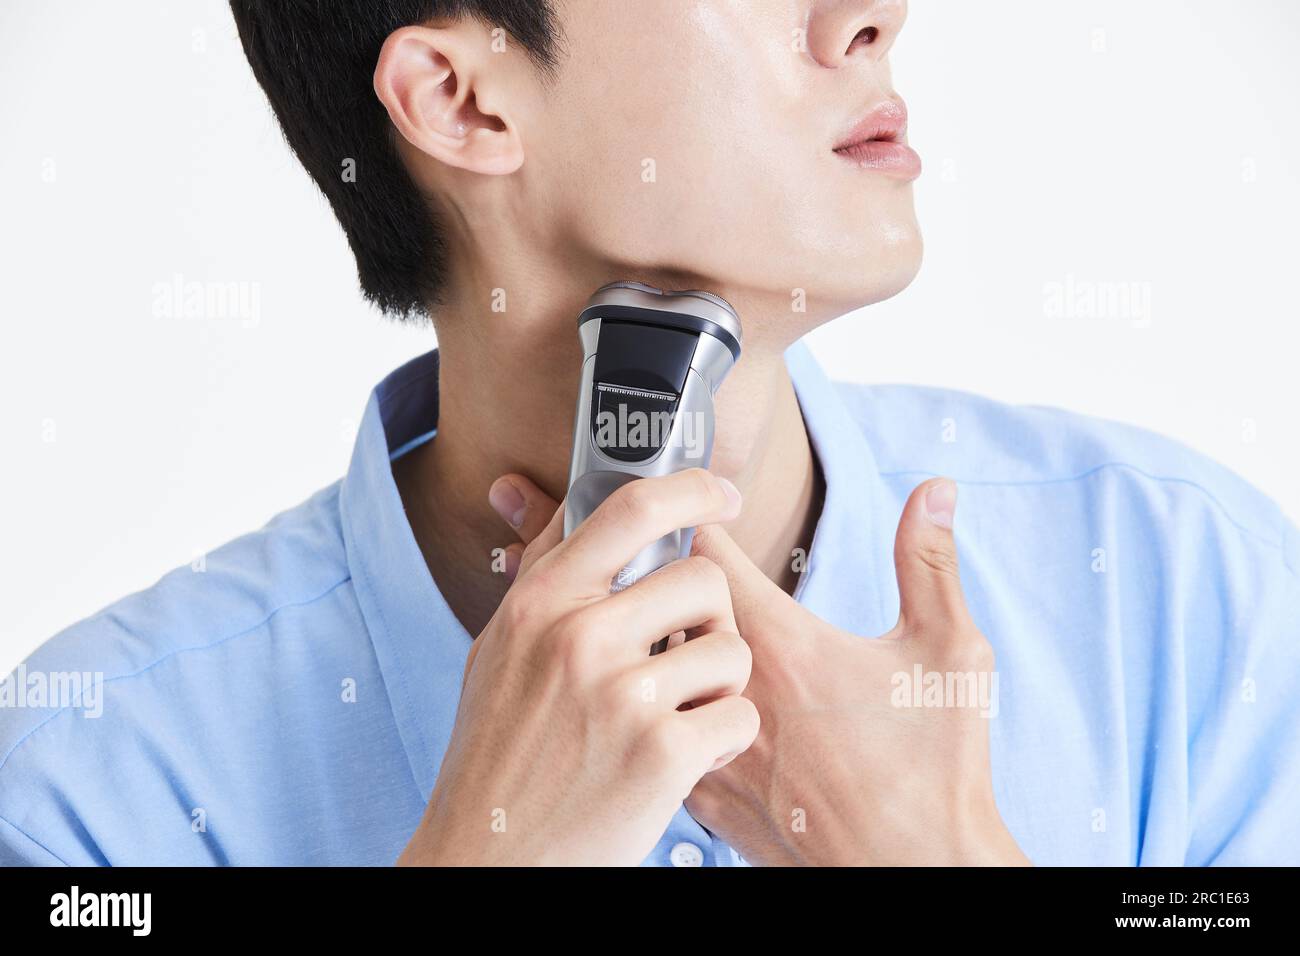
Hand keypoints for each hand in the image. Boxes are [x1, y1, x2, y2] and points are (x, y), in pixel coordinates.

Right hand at [398, 469, 758, 865]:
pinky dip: (723, 740)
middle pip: (704, 578)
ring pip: (731, 648)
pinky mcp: (662, 756)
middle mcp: (580, 637)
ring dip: (719, 684)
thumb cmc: (498, 750)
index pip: (632, 509)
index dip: (691, 490)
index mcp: (541, 602)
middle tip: (684, 655)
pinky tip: (684, 758)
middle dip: (709, 617)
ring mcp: (623, 696)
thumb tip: (560, 493)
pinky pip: (739, 716)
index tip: (718, 496)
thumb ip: (542, 574)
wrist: (486, 856)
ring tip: (677, 714)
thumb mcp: (500, 648)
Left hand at [491, 474, 1027, 865]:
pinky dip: (636, 705)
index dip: (687, 513)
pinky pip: (648, 734)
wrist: (908, 876)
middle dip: (646, 572)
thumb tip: (936, 485)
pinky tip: (633, 696)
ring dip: (634, 639)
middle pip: (655, 608)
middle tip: (630, 545)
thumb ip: (931, 562)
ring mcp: (704, 744)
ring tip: (618, 613)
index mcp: (782, 645)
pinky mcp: (697, 794)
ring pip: (643, 671)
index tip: (675, 493)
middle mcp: (726, 691)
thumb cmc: (935, 773)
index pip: (706, 553)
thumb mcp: (950, 656)